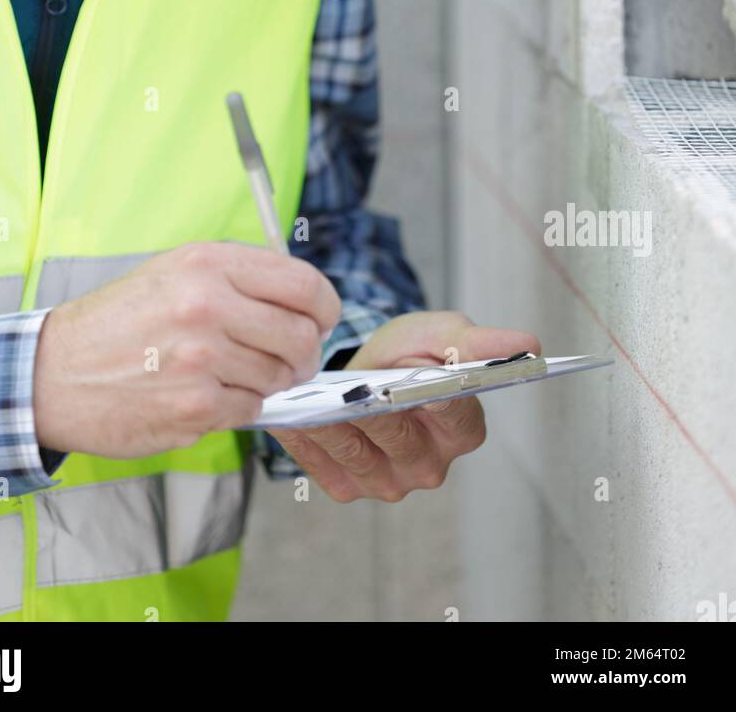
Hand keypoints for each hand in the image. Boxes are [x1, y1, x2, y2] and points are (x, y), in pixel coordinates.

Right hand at [33, 242, 340, 457]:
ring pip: (280, 376)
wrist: (54, 373)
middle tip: (287, 357)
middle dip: (302, 352)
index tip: (320, 318)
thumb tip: (302, 299)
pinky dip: (238, 405)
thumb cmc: (118, 322)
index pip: (303, 285)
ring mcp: (203, 360)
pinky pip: (251, 409)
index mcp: (208, 264)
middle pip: (302, 336)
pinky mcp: (196, 407)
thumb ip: (238, 277)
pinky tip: (205, 393)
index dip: (324, 307)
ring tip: (229, 372)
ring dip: (266, 380)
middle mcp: (208, 306)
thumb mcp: (174, 270)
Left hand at [263, 310, 541, 502]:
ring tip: (313, 397)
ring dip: (334, 422)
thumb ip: (476, 342)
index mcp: (462, 430)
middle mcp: (429, 465)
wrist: (360, 371)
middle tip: (355, 385)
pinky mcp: (347, 489)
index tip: (418, 372)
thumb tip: (529, 344)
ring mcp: (388, 483)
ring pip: (358, 452)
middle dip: (376, 406)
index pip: (457, 417)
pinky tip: (294, 415)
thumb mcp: (440, 335)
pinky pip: (322, 465)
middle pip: (401, 437)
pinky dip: (307, 439)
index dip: (436, 393)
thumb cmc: (407, 354)